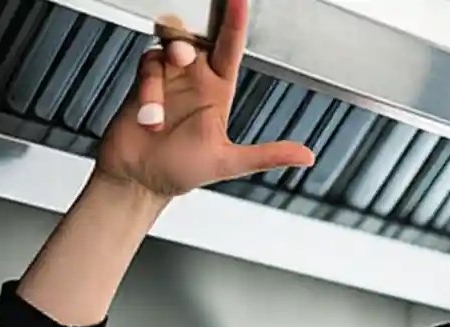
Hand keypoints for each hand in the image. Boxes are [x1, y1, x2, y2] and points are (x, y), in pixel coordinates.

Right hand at [94, 0, 314, 199]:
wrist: (142, 182)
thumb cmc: (183, 170)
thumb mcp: (229, 163)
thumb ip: (267, 155)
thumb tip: (307, 156)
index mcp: (218, 90)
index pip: (230, 47)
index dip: (234, 22)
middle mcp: (193, 79)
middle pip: (193, 38)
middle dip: (186, 41)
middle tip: (182, 57)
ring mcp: (167, 79)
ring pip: (167, 47)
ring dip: (165, 66)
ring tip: (160, 108)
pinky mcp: (144, 84)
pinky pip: (146, 67)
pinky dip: (149, 91)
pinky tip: (150, 119)